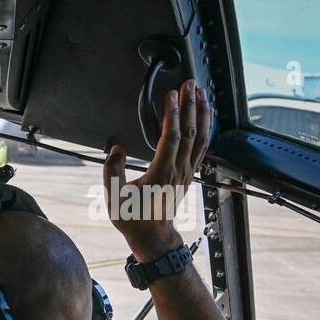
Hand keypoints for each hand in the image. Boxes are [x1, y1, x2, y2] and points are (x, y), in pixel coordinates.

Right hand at [103, 78, 211, 260]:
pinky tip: (206, 115)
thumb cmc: (132, 217)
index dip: (173, 114)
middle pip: (190, 132)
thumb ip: (112, 171)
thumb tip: (116, 148)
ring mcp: (187, 171)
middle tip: (189, 83)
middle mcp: (179, 170)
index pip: (171, 138)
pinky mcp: (189, 173)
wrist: (153, 236)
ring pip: (200, 137)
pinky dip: (206, 128)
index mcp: (161, 173)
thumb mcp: (114, 197)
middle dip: (190, 105)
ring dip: (202, 113)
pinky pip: (201, 146)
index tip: (171, 95)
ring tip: (201, 93)